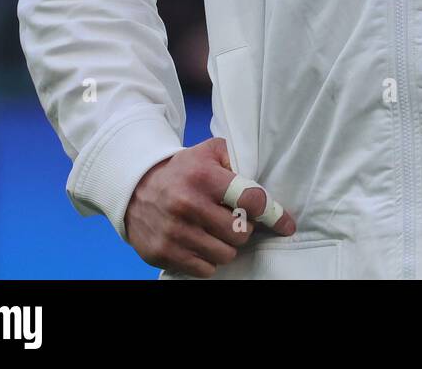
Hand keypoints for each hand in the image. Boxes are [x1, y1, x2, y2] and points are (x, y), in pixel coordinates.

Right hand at [123, 136, 295, 277]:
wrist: (135, 188)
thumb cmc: (182, 171)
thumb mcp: (208, 152)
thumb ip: (237, 159)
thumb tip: (263, 186)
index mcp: (204, 177)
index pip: (251, 200)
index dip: (272, 213)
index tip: (286, 224)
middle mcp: (188, 204)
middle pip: (240, 234)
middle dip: (244, 230)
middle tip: (237, 222)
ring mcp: (174, 232)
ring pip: (225, 255)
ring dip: (228, 247)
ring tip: (218, 233)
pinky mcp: (162, 253)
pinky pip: (204, 270)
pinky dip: (209, 261)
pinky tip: (203, 245)